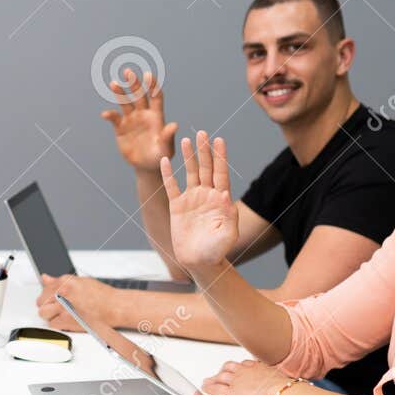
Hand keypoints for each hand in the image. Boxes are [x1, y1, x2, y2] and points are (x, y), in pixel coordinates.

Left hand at [35, 274, 119, 331]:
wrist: (114, 307)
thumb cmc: (102, 296)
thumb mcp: (80, 282)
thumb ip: (59, 281)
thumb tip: (45, 278)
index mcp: (65, 282)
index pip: (44, 287)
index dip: (49, 294)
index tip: (52, 298)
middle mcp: (63, 293)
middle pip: (41, 301)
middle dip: (47, 304)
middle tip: (58, 307)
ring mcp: (63, 307)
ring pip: (43, 313)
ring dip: (51, 315)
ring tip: (62, 314)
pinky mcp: (67, 320)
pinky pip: (53, 324)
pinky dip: (59, 324)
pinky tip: (68, 320)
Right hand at [100, 69, 176, 171]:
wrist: (146, 166)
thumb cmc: (160, 156)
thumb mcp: (166, 148)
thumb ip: (168, 137)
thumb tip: (174, 125)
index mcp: (156, 116)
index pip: (155, 97)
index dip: (152, 86)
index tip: (148, 75)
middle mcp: (143, 114)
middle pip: (138, 95)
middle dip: (134, 83)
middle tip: (128, 72)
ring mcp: (131, 120)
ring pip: (125, 103)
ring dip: (120, 93)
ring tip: (114, 83)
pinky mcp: (120, 128)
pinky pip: (114, 118)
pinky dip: (110, 115)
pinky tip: (106, 114)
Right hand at [159, 131, 239, 270]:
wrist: (199, 262)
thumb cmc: (217, 250)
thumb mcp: (228, 235)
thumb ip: (229, 217)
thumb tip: (227, 195)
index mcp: (220, 199)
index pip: (221, 173)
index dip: (220, 157)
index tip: (219, 140)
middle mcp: (206, 195)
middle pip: (206, 168)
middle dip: (204, 150)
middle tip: (202, 133)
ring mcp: (191, 199)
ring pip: (190, 173)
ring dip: (189, 157)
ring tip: (185, 140)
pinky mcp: (177, 207)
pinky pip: (172, 187)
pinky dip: (168, 174)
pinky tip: (165, 161)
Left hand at [201, 359, 295, 394]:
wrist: (283, 393)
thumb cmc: (286, 389)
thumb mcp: (283, 379)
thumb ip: (278, 380)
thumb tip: (285, 383)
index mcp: (257, 367)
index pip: (243, 365)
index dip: (237, 368)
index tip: (235, 370)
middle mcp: (245, 371)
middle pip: (229, 368)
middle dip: (222, 371)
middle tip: (218, 375)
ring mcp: (237, 381)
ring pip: (220, 377)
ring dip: (213, 379)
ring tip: (208, 382)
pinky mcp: (232, 393)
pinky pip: (216, 389)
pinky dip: (209, 388)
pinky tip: (205, 389)